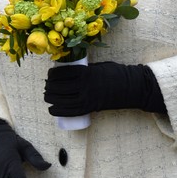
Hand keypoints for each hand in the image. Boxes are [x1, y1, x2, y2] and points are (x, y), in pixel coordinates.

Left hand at [44, 61, 165, 116]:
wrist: (130, 87)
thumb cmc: (115, 74)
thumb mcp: (98, 66)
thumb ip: (84, 70)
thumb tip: (69, 72)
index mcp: (85, 72)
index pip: (63, 73)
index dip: (53, 75)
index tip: (50, 74)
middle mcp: (84, 86)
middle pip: (60, 87)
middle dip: (49, 87)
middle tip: (47, 86)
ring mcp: (87, 98)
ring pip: (62, 100)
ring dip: (51, 99)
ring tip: (47, 97)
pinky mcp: (89, 108)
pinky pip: (70, 111)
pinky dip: (59, 111)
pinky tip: (52, 110)